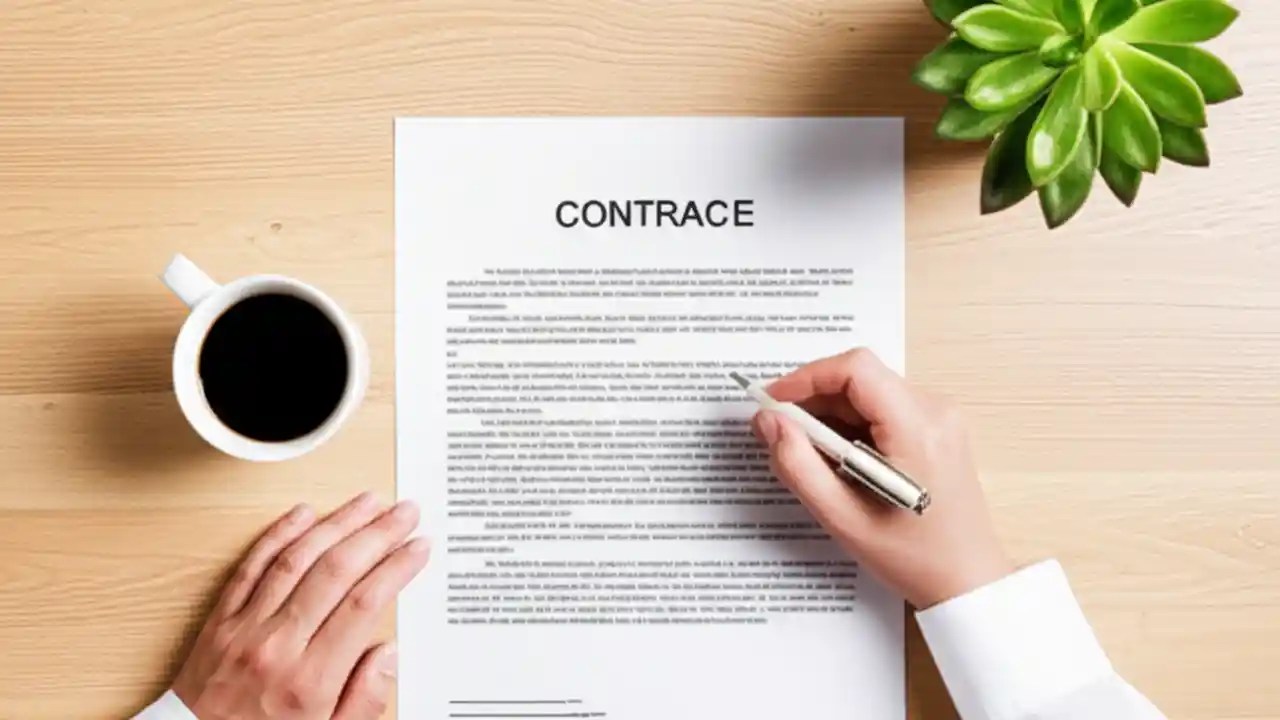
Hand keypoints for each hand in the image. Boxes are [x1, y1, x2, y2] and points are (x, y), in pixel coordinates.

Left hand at [171, 493, 430, 718]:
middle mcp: (277, 647)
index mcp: (310, 681)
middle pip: (337, 571)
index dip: (397, 567)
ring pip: (298, 559)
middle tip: (403, 513)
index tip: (418, 548)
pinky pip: (250, 567)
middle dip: (378, 533)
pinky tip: (303, 514)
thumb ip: (363, 701)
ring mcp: (244, 629)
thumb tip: (388, 654)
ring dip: (337, 523)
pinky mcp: (219, 622)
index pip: (365, 604)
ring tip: (366, 503)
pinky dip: (277, 535)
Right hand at [751, 349, 1012, 608]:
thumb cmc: (912, 556)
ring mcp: (940, 417)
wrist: (967, 579)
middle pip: (860, 378)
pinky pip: (883, 408)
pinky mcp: (936, 428)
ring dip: (832, 414)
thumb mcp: (843, 518)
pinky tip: (841, 461)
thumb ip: (798, 465)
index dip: (806, 377)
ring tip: (814, 458)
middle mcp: (935, 411)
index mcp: (917, 429)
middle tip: (783, 435)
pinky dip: (852, 424)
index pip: (855, 370)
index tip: (772, 401)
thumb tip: (768, 422)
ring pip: (868, 392)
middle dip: (814, 400)